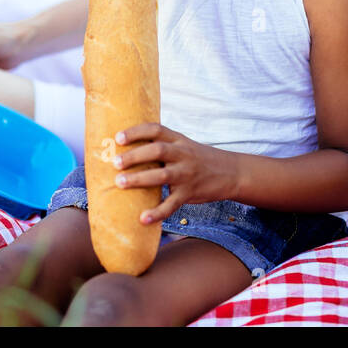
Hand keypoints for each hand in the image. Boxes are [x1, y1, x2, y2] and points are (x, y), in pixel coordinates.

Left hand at [111, 123, 239, 224]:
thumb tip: (128, 149)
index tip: (118, 137)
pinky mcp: (190, 193)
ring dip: (139, 179)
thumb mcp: (184, 145)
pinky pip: (172, 204)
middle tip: (115, 162)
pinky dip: (157, 212)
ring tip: (120, 183)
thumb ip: (162, 145)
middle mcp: (183, 154)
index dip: (136, 132)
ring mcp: (187, 174)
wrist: (231, 172)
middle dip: (134, 156)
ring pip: (162, 175)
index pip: (156, 129)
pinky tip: (143, 218)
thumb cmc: (199, 159)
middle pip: (157, 150)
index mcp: (178, 139)